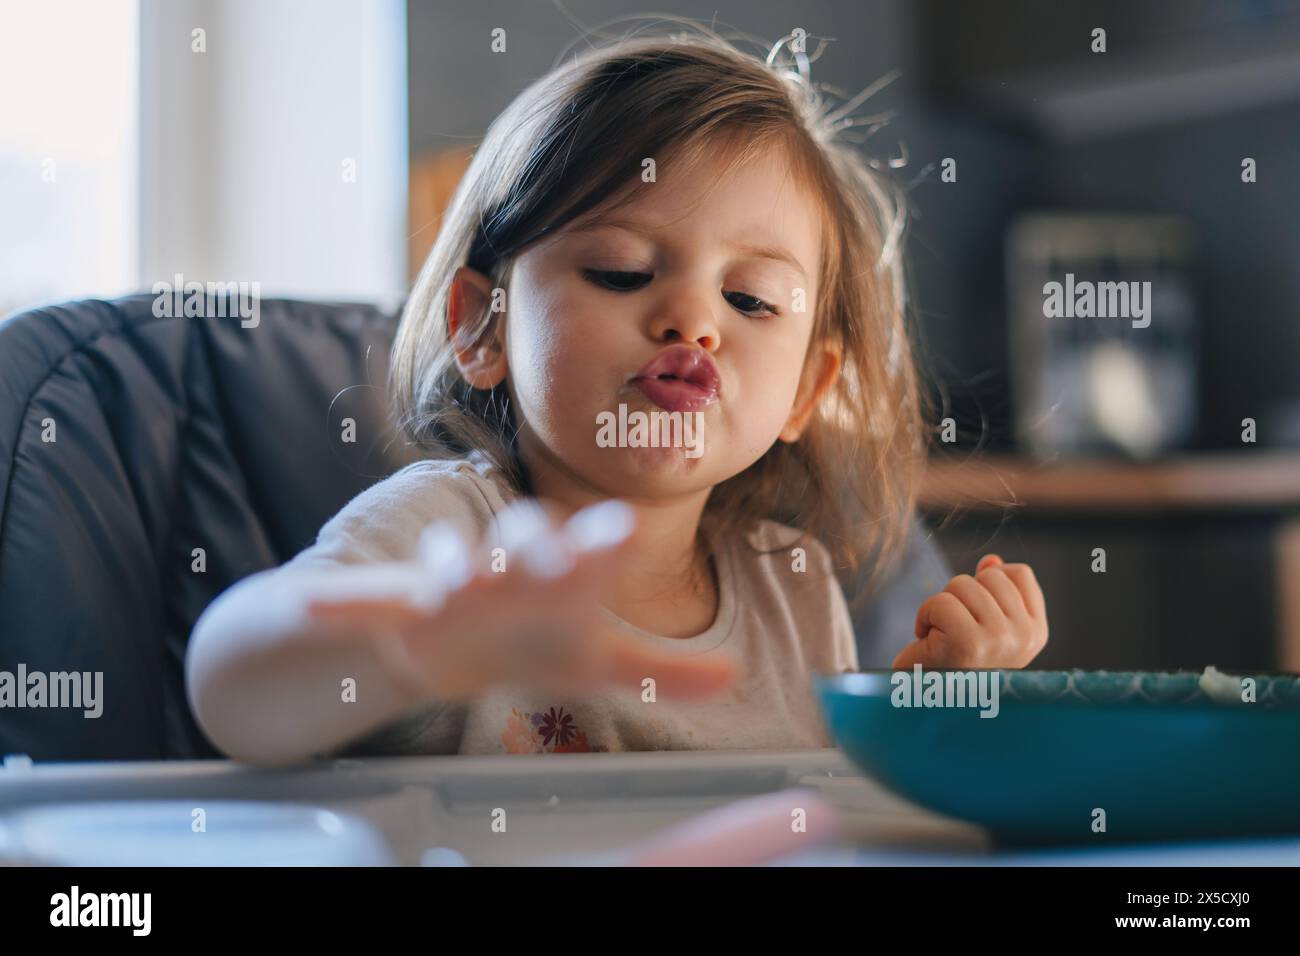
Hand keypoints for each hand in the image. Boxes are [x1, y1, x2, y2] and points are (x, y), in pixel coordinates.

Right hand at [303, 498, 737, 701]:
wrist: (442, 636)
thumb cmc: (527, 640)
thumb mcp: (592, 659)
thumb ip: (659, 669)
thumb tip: (737, 675)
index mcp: (557, 577)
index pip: (585, 556)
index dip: (602, 544)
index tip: (623, 530)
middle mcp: (507, 568)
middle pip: (522, 546)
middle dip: (535, 544)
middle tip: (553, 548)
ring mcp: (449, 582)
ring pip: (450, 564)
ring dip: (452, 568)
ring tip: (457, 579)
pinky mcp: (396, 607)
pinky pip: (364, 604)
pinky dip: (338, 607)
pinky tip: (310, 606)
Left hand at [892, 554, 1047, 669]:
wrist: (926, 702)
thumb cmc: (955, 663)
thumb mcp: (983, 626)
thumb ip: (993, 591)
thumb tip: (992, 560)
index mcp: (1036, 632)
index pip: (1018, 573)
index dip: (987, 583)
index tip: (977, 617)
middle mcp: (1025, 637)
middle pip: (987, 575)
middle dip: (961, 596)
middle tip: (954, 632)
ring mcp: (1000, 640)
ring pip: (961, 584)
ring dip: (940, 607)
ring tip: (943, 638)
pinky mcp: (968, 643)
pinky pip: (940, 602)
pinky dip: (924, 617)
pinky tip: (929, 642)